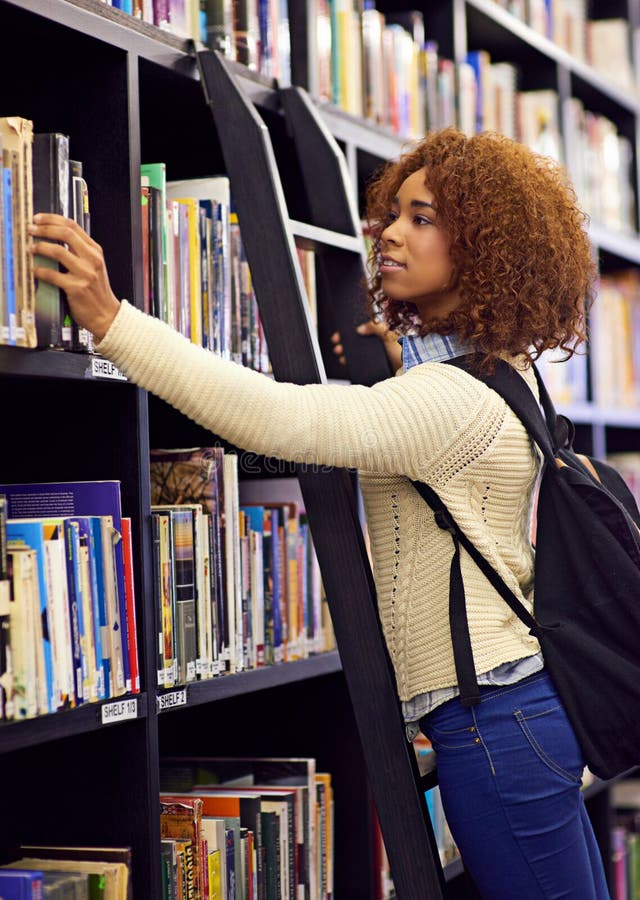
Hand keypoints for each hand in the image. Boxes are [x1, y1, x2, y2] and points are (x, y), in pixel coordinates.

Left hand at [28, 213, 120, 342]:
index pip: (73, 226)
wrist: (106, 315)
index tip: (38, 218)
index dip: (52, 219)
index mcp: (95, 251)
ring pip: (58, 251)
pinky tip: (35, 270)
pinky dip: (40, 271)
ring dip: (40, 247)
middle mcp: (92, 260)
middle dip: (44, 228)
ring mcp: (85, 274)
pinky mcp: (76, 288)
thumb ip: (78, 253)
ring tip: (31, 249)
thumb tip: (53, 240)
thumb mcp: (93, 267)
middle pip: (65, 233)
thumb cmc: (97, 293)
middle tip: (31, 229)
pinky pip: (52, 275)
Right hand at [331, 319, 401, 372]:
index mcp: (377, 334)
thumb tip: (359, 329)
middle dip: (344, 345)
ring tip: (341, 357)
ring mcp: (374, 356)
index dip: (346, 333)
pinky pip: (360, 364)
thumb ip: (375, 327)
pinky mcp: (375, 366)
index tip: (337, 337)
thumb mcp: (389, 334)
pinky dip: (353, 364)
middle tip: (337, 348)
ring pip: (355, 354)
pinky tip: (348, 365)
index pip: (358, 331)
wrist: (411, 366)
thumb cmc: (402, 348)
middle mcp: (375, 345)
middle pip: (354, 343)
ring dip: (346, 355)